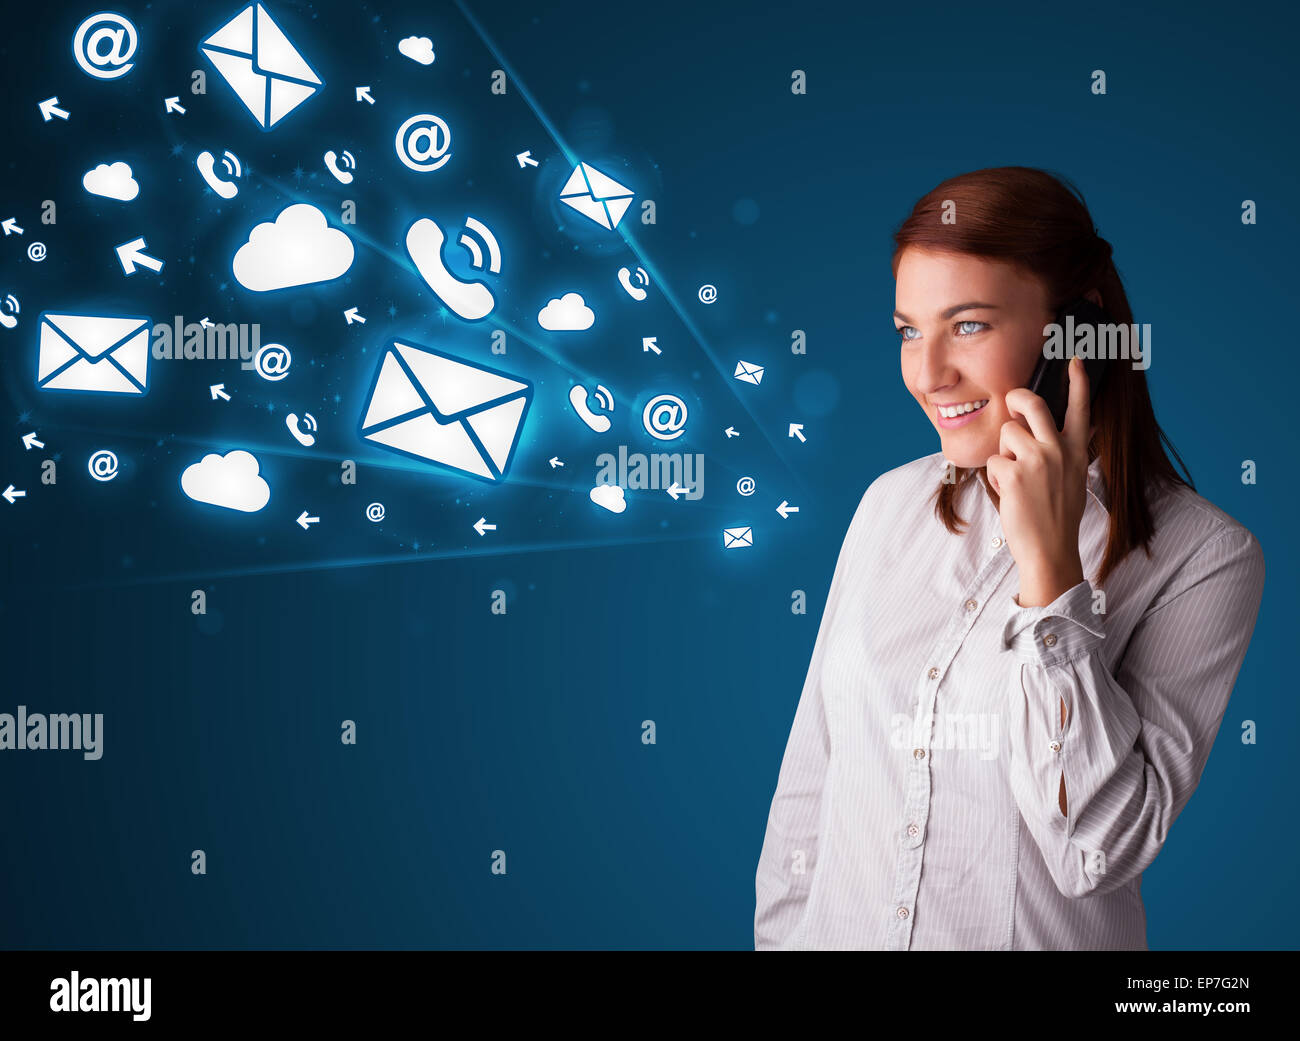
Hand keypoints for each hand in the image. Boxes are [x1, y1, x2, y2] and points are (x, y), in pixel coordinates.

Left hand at [986, 357, 1091, 607]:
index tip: (1076, 359)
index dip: (1078, 381)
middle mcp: (1059, 450)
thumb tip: (1046, 433)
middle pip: (1033, 404)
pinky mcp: (1014, 473)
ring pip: (1007, 432)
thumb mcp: (1072, 479)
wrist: (1050, 550)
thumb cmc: (1056, 516)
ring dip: (1003, 452)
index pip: (1079, 408)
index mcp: (1076, 450)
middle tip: (1012, 403)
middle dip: (1017, 398)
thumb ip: (1063, 453)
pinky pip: (993, 461)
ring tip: (1014, 477)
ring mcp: (1037, 460)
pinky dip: (995, 478)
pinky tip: (1009, 495)